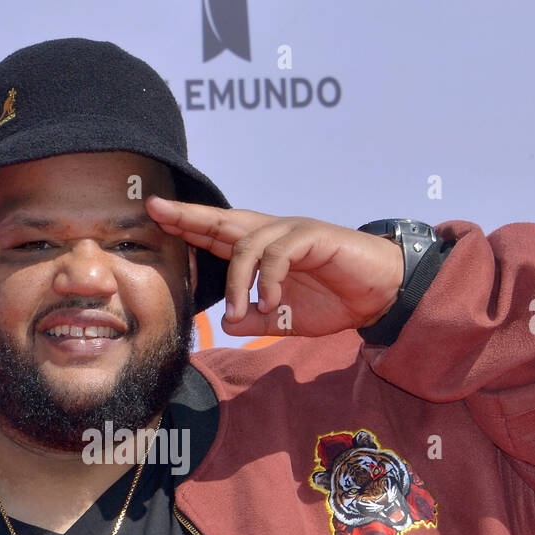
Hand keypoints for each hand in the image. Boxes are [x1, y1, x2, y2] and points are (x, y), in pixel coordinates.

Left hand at [145, 195, 404, 336]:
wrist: (379, 293)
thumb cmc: (333, 300)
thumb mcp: (284, 320)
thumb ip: (255, 321)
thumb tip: (227, 324)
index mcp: (261, 250)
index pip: (216, 234)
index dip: (187, 225)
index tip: (155, 216)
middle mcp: (272, 234)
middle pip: (222, 220)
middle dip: (188, 216)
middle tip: (157, 210)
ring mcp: (292, 231)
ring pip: (247, 245)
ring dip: (237, 282)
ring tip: (239, 313)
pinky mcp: (313, 236)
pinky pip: (278, 254)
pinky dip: (269, 280)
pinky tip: (271, 304)